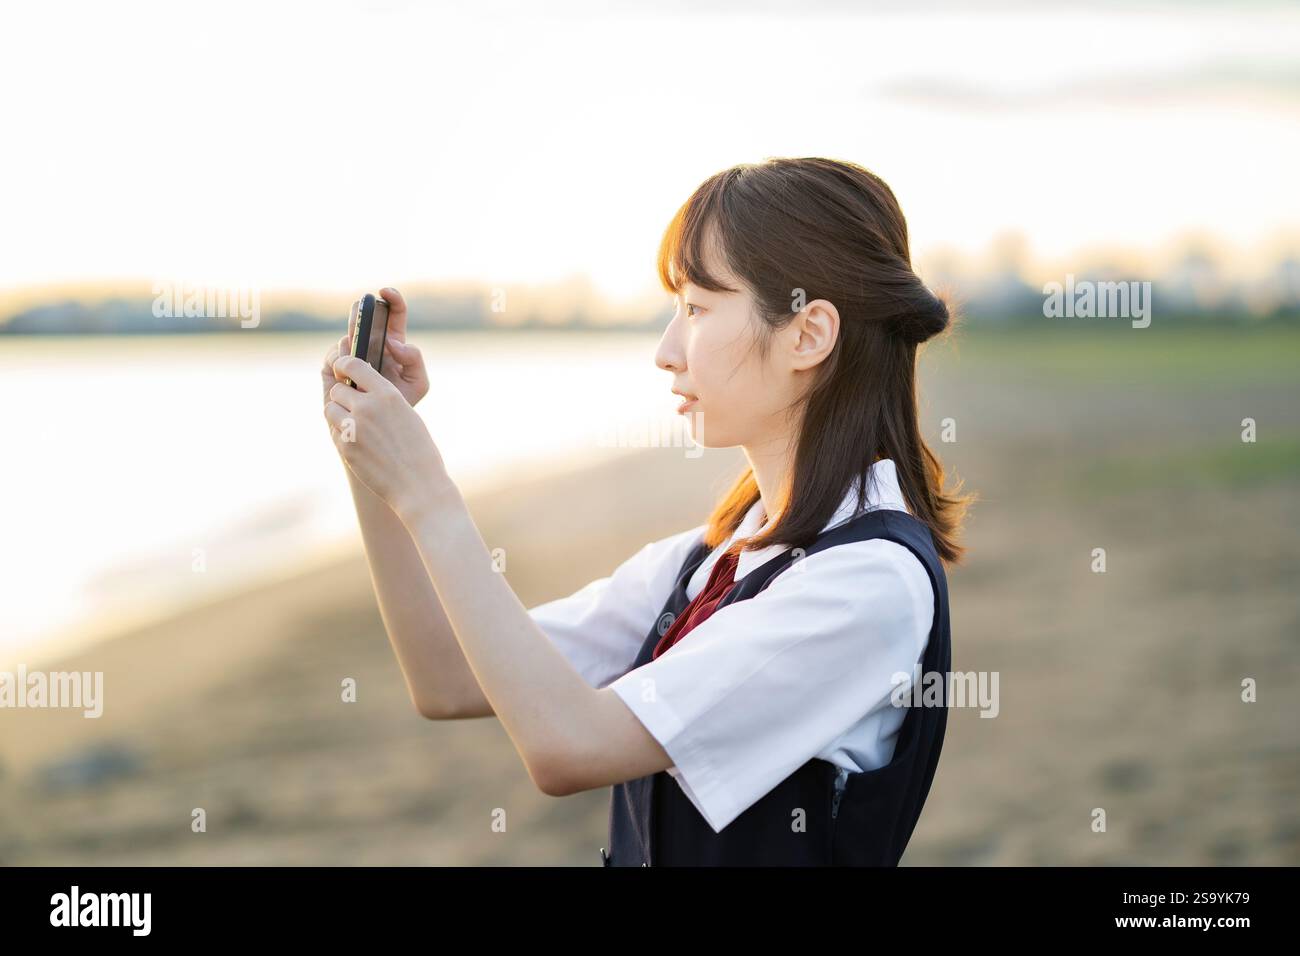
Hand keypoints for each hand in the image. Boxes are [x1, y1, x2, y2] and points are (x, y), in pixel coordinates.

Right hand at [320, 287, 428, 407]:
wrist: (378, 427)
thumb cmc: (401, 404)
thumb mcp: (418, 383)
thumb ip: (415, 360)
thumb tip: (394, 343)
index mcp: (392, 343)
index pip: (393, 314)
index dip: (391, 299)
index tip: (384, 293)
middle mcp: (369, 344)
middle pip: (362, 319)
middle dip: (361, 311)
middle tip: (361, 312)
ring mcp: (349, 355)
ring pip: (346, 339)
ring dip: (352, 344)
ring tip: (359, 357)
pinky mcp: (332, 368)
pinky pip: (333, 357)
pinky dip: (339, 361)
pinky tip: (346, 371)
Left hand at [324, 354, 452, 522]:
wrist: (418, 486)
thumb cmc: (418, 450)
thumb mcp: (405, 414)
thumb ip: (381, 399)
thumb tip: (357, 387)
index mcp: (388, 394)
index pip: (353, 365)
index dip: (343, 365)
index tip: (341, 370)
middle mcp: (368, 406)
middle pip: (337, 389)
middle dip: (343, 396)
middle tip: (354, 408)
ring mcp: (354, 427)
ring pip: (330, 409)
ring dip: (338, 414)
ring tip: (355, 426)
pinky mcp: (345, 447)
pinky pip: (334, 431)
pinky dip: (342, 434)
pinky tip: (359, 445)